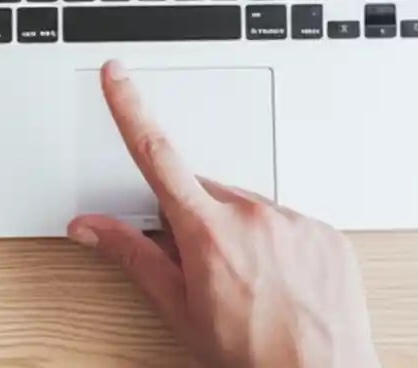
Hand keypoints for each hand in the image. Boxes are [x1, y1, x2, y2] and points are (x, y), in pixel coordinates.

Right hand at [68, 62, 378, 367]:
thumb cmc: (251, 356)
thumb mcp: (178, 307)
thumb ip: (132, 255)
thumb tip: (91, 228)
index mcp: (206, 231)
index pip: (155, 154)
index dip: (130, 109)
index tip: (118, 77)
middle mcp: (252, 215)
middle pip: (204, 194)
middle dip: (194, 219)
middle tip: (203, 269)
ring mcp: (294, 221)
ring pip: (249, 210)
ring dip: (240, 235)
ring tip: (250, 284)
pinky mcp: (326, 233)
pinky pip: (290, 224)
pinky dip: (279, 245)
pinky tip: (280, 282)